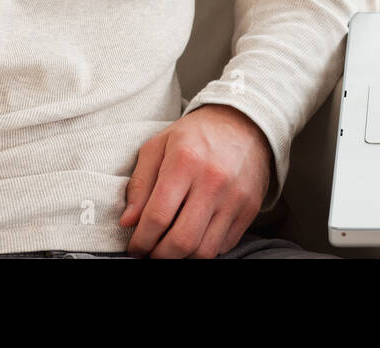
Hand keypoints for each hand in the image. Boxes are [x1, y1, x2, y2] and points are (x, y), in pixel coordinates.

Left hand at [119, 103, 273, 257]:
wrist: (243, 123)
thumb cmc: (195, 135)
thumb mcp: (158, 146)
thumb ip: (140, 184)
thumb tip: (128, 221)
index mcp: (185, 161)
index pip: (157, 216)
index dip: (141, 240)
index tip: (134, 247)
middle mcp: (213, 181)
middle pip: (182, 241)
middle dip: (159, 256)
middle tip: (150, 252)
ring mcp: (235, 197)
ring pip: (204, 251)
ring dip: (182, 257)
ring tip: (171, 247)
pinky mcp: (250, 209)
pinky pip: (224, 246)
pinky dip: (205, 248)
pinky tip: (195, 236)